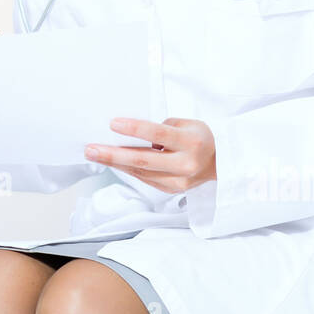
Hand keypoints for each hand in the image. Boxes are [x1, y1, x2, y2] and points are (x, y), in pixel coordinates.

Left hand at [84, 118, 216, 193]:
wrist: (222, 162)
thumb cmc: (201, 137)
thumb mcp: (187, 124)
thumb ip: (162, 128)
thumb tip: (133, 135)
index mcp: (191, 142)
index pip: (159, 134)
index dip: (135, 129)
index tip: (112, 123)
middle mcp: (185, 164)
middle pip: (143, 160)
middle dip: (113, 155)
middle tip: (91, 149)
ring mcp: (178, 181)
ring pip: (141, 172)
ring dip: (115, 163)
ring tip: (95, 154)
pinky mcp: (172, 190)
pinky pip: (145, 178)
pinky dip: (128, 169)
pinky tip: (114, 162)